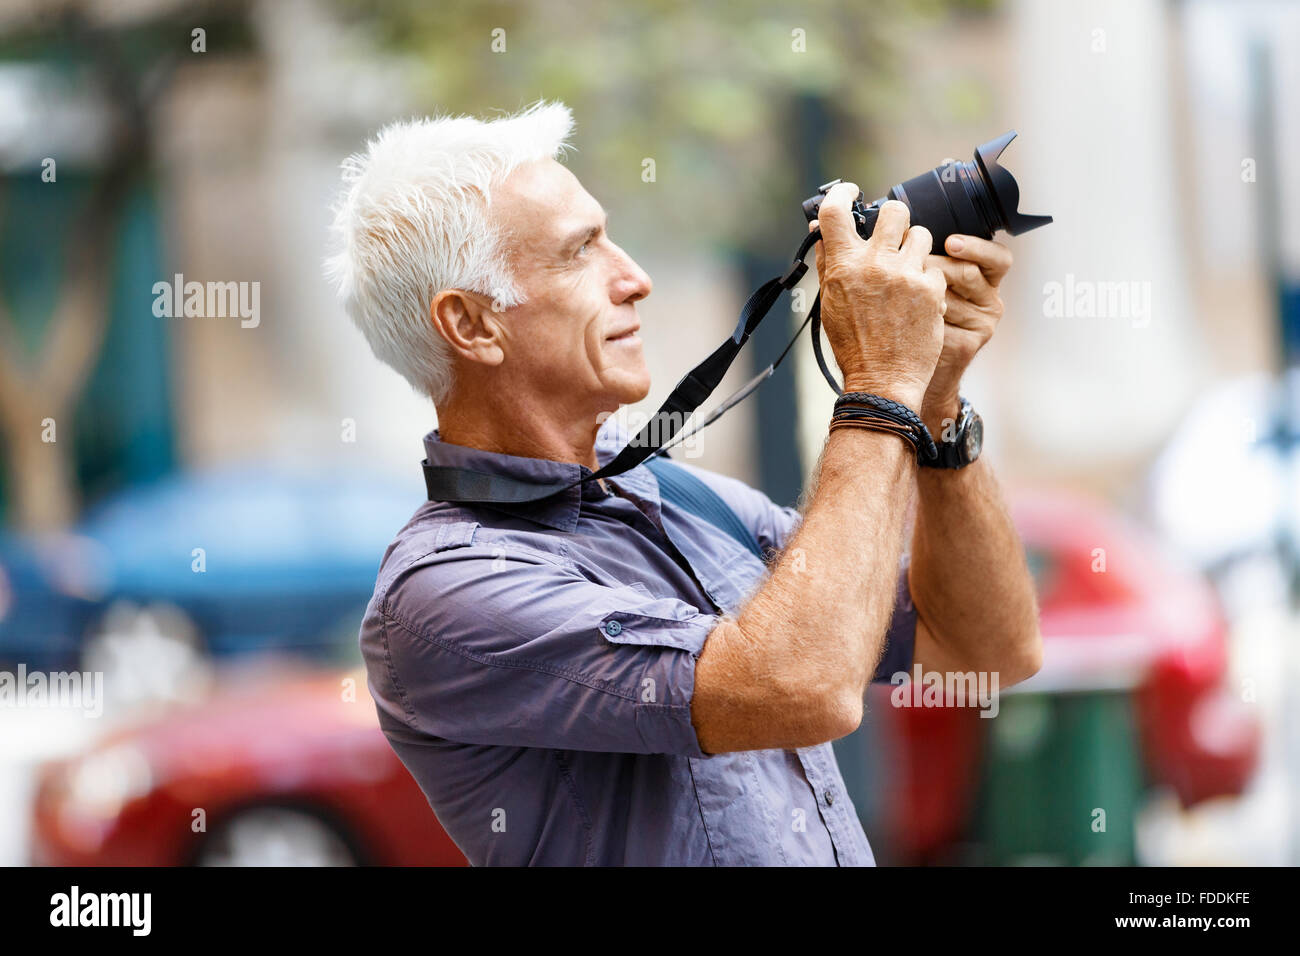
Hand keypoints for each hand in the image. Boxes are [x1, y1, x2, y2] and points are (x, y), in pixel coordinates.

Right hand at [811, 188, 945, 410]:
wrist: (883, 378)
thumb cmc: (853, 344)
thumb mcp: (830, 302)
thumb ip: (828, 262)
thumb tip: (820, 231)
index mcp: (843, 265)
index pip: (836, 211)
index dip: (843, 193)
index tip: (851, 192)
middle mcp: (875, 263)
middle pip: (893, 211)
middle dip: (894, 218)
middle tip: (892, 232)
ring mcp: (906, 274)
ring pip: (921, 234)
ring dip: (914, 247)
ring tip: (908, 269)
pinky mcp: (932, 288)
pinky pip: (934, 266)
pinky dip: (927, 278)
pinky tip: (918, 297)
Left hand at [920, 234, 1012, 429]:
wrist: (908, 368)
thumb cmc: (914, 319)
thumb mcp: (929, 284)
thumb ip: (932, 260)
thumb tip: (908, 232)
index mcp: (985, 280)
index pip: (998, 257)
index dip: (977, 247)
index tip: (951, 242)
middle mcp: (990, 301)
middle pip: (970, 272)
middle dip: (935, 268)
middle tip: (912, 270)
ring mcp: (983, 324)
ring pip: (952, 295)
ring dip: (921, 294)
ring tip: (901, 299)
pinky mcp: (969, 344)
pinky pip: (942, 321)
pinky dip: (918, 318)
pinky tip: (904, 321)